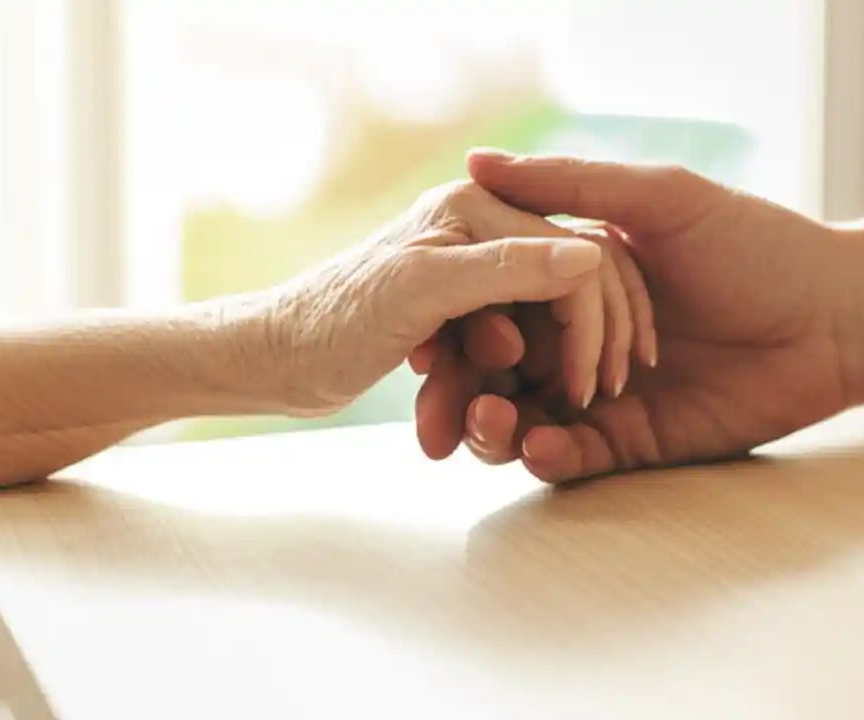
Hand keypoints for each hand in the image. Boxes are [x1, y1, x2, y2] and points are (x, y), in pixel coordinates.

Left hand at [224, 180, 617, 416]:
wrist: (272, 360)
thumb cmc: (332, 321)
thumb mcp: (422, 291)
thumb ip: (505, 270)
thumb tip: (590, 256)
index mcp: (476, 205)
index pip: (572, 260)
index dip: (590, 322)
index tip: (587, 386)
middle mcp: (478, 230)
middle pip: (558, 297)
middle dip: (555, 361)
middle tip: (564, 409)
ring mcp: (467, 273)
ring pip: (528, 334)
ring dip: (506, 388)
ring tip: (462, 426)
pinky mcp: (455, 312)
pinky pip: (497, 353)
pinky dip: (479, 390)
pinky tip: (443, 422)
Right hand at [416, 152, 853, 481]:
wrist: (835, 317)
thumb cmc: (755, 244)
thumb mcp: (659, 198)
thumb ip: (569, 183)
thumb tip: (474, 159)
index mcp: (573, 280)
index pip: (492, 307)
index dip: (454, 329)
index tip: (424, 343)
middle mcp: (578, 337)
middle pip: (495, 371)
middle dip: (463, 391)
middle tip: (438, 407)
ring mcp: (604, 393)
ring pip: (523, 418)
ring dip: (495, 429)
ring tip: (490, 426)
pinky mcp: (635, 441)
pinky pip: (577, 455)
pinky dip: (550, 455)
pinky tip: (541, 446)